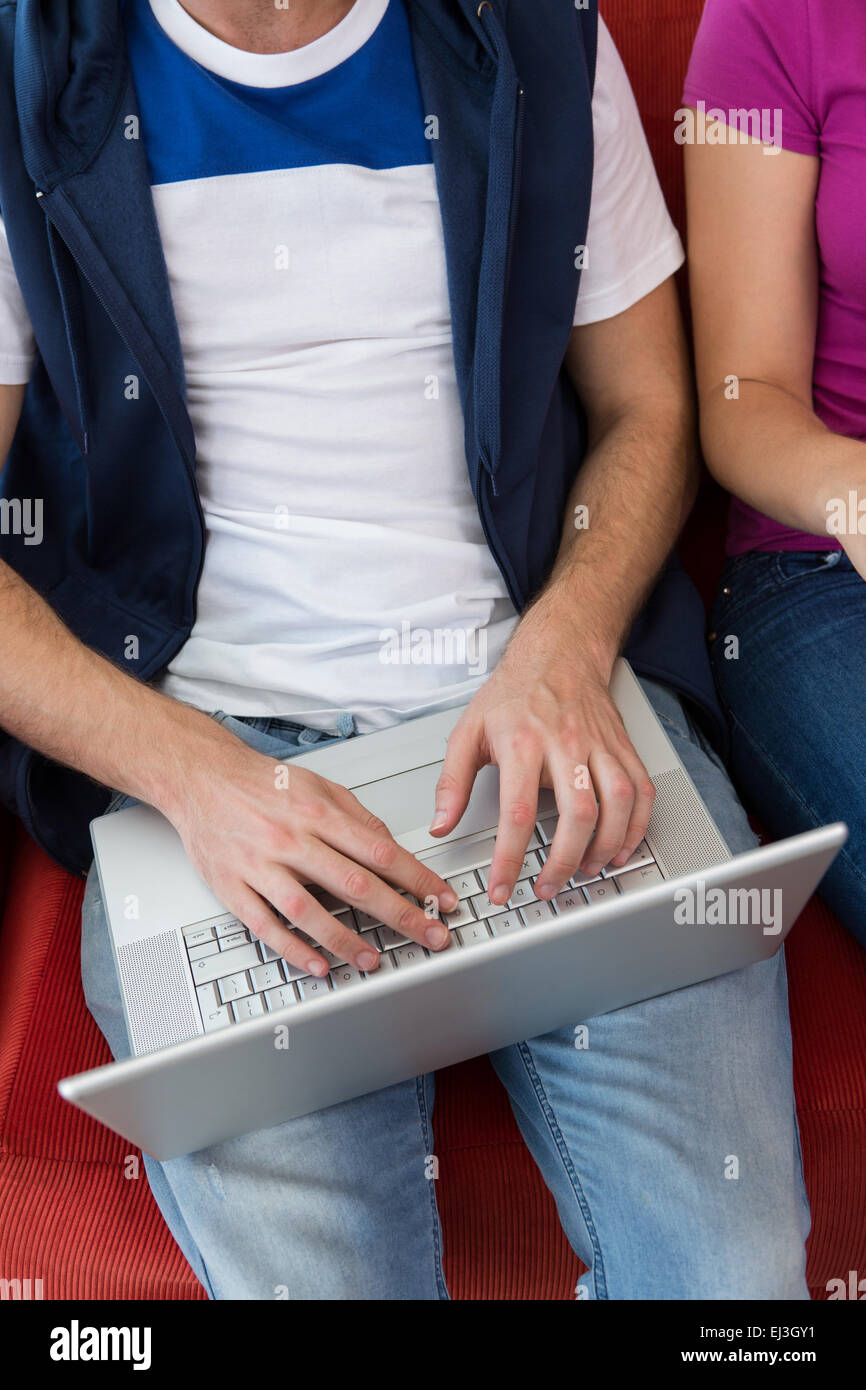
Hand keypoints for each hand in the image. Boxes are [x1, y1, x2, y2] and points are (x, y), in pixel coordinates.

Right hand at [158, 721, 457, 977]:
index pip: (381, 853)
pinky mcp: (232, 887)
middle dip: (400, 914)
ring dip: (345, 940)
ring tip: (373, 960)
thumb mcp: (320, 787)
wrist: (201, 778)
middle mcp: (292, 840)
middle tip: (431, 936)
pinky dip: (293, 949)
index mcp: (318, 814)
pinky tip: (317, 965)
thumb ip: (359, 819)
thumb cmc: (263, 784)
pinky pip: (265, 925)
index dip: (418, 879)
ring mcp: (260, 866)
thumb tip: (393, 849)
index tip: (443, 899)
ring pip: (308, 910)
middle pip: (355, 884)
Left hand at [430, 610, 654, 907]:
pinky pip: (641, 791)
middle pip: (577, 815)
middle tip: (548, 888)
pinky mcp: (622, 747)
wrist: (557, 653)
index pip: (517, 814)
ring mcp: (599, 746)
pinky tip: (620, 847)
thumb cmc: (512, 693)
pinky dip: (636, 826)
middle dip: (565, 863)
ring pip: (616, 804)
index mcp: (522, 744)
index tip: (502, 887)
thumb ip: (452, 782)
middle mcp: (565, 745)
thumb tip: (441, 824)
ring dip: (605, 847)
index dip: (509, 859)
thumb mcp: (467, 731)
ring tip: (586, 871)